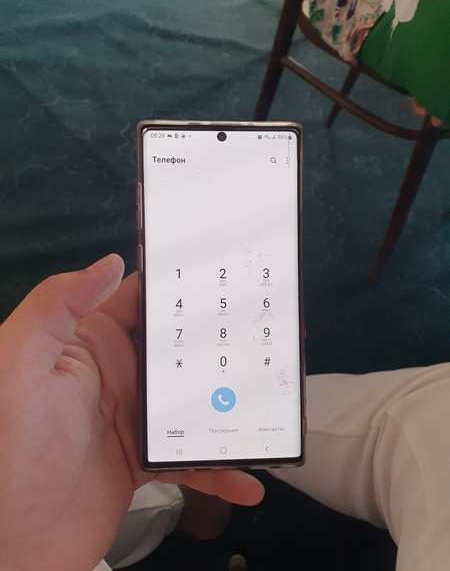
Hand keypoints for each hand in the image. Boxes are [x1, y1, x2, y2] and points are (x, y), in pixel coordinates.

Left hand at [0, 255, 263, 570]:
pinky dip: (218, 468)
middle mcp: (116, 377)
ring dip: (229, 408)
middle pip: (180, 351)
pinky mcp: (143, 460)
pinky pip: (190, 458)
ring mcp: (133, 420)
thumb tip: (109, 263)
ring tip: (268, 407)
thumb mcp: (19, 366)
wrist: (10, 545)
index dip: (180, 287)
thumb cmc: (5, 454)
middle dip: (221, 345)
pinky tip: (243, 479)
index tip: (224, 277)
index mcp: (89, 345)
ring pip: (194, 403)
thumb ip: (57, 308)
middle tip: (266, 340)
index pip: (140, 302)